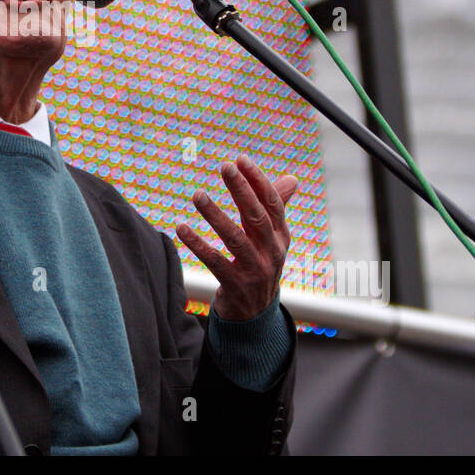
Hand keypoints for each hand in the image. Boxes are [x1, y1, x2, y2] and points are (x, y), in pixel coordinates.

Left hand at [176, 154, 298, 321]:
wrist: (255, 314)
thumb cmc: (260, 265)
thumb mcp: (271, 239)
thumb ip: (276, 209)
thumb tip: (292, 179)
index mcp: (280, 236)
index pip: (272, 203)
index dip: (258, 180)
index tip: (240, 159)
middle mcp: (272, 251)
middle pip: (256, 216)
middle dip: (241, 189)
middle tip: (224, 166)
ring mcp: (255, 270)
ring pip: (235, 238)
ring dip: (215, 215)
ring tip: (198, 195)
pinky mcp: (236, 286)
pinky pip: (214, 261)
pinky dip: (197, 244)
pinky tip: (181, 228)